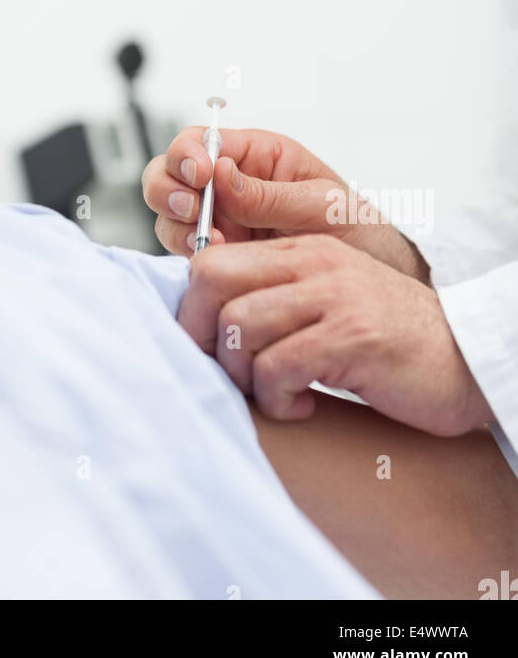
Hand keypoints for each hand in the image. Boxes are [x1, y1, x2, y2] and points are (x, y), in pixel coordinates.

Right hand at [142, 126, 429, 280]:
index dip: (189, 153)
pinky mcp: (220, 255)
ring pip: (170, 214)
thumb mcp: (321, 205)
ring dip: (176, 225)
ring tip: (209, 243)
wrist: (370, 280)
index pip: (202, 140)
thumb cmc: (355, 229)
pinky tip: (215, 262)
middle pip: (170, 173)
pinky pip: (184, 250)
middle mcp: (229, 184)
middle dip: (170, 189)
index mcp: (256, 155)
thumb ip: (269, 193)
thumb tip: (220, 173)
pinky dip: (189, 255)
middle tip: (192, 211)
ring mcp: (220, 221)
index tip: (201, 175)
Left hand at [181, 234, 493, 435]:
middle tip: (228, 373)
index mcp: (300, 249)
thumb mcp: (326, 301)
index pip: (209, 260)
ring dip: (243, 377)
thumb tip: (203, 326)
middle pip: (212, 281)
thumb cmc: (388, 341)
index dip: (192, 310)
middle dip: (202, 336)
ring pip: (240, 327)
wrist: (466, 358)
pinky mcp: (353, 337)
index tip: (206, 349)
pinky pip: (278, 367)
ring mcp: (334, 296)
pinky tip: (301, 408)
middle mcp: (313, 262)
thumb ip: (275, 298)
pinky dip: (277, 400)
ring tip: (273, 395)